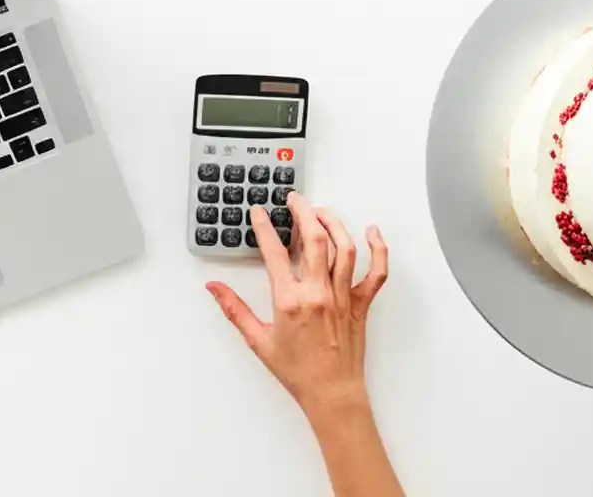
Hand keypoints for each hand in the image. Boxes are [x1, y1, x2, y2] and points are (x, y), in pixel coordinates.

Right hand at [206, 193, 388, 414]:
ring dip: (334, 223)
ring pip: (344, 248)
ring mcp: (343, 297)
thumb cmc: (298, 372)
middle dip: (304, 212)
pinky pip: (376, 273)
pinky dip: (379, 250)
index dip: (264, 227)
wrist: (331, 393)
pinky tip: (372, 232)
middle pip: (314, 239)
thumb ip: (235, 309)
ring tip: (322, 211)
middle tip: (295, 199)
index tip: (259, 212)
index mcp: (290, 301)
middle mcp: (318, 293)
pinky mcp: (361, 304)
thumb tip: (214, 288)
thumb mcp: (258, 340)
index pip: (273, 253)